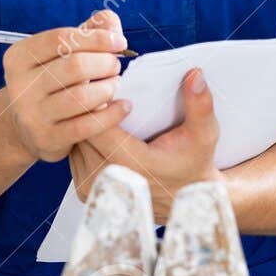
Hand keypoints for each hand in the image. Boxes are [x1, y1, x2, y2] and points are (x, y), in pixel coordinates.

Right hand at [3, 9, 132, 162]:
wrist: (26, 128)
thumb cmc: (52, 81)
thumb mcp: (60, 54)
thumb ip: (86, 32)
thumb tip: (110, 22)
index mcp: (19, 56)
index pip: (61, 38)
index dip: (95, 37)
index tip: (119, 41)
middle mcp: (19, 85)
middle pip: (74, 66)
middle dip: (104, 63)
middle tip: (115, 66)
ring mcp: (31, 114)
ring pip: (81, 96)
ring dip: (108, 87)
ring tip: (115, 84)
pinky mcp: (46, 139)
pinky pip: (86, 126)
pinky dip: (112, 114)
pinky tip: (124, 106)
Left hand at [69, 66, 221, 222]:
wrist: (185, 201)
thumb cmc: (192, 164)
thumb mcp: (203, 136)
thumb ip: (200, 105)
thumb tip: (195, 75)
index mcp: (131, 163)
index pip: (97, 124)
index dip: (97, 101)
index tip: (105, 83)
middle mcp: (107, 177)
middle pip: (80, 130)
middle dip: (86, 107)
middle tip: (95, 84)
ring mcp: (92, 186)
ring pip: (73, 141)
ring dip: (81, 122)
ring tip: (94, 102)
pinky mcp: (84, 189)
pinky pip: (72, 154)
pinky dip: (79, 139)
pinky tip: (94, 126)